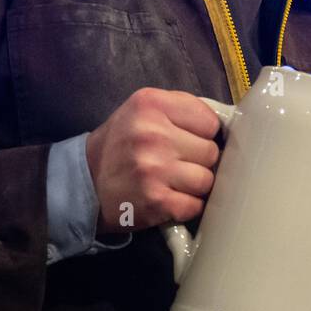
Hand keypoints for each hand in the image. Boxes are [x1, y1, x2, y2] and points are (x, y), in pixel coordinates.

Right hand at [86, 87, 221, 234]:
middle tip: (178, 163)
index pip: (209, 120)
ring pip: (206, 180)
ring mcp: (154, 169)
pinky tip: (169, 199)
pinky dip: (186, 206)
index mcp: (151, 104)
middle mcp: (152, 134)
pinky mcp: (156, 201)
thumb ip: (181, 109)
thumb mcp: (142, 111)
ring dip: (195, 185)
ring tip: (174, 182)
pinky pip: (195, 205)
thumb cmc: (121, 144)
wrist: (84, 183)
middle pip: (211, 151)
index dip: (203, 133)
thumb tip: (226, 122)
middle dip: (199, 160)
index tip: (188, 140)